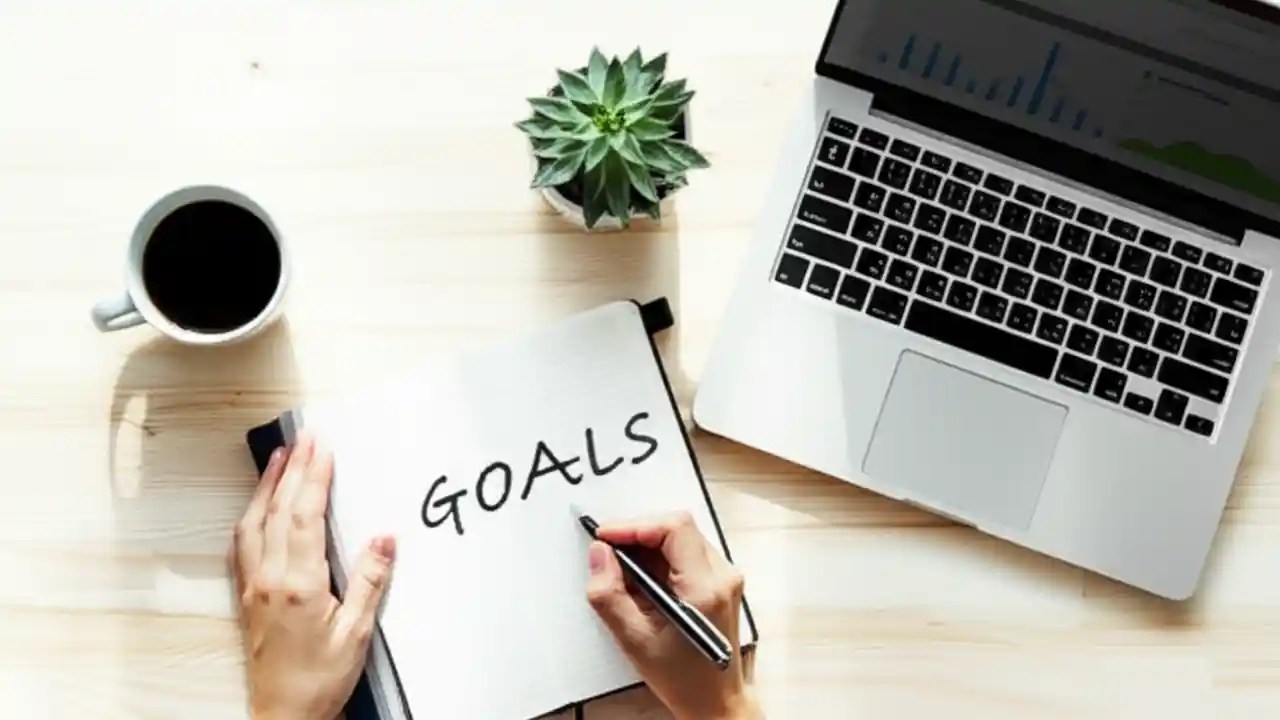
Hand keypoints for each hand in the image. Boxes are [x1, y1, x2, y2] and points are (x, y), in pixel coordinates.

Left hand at [230, 432, 396, 719]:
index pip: (304, 517)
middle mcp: (270, 580)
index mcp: (299, 585)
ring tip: (279, 458)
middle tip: (305, 438)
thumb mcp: (357, 634)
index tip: (322, 448)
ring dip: (267, 487)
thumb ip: (370, 583)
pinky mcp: (248, 597)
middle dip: (293, 470)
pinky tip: (260, 506)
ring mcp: (254, 586)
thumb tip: (384, 538)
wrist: (284, 716)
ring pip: (254, 523)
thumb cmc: (321, 680)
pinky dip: (252, 515)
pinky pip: (244, 543)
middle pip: (278, 511)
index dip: (314, 478)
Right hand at [585, 512, 760, 719]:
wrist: (715, 701)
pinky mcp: (721, 581)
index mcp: (704, 589)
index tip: (606, 536)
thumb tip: (599, 555)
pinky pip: (688, 553)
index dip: (635, 525)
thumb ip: (609, 594)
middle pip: (677, 528)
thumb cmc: (683, 678)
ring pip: (682, 538)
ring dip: (648, 547)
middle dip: (638, 534)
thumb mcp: (634, 639)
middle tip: (609, 553)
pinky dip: (661, 558)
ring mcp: (726, 577)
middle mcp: (722, 576)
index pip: (674, 528)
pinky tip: (644, 582)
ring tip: (625, 573)